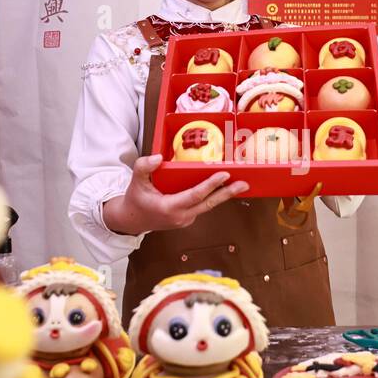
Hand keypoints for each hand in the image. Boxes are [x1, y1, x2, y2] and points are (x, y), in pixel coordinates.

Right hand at [102, 154, 248, 235]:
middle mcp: (180, 216)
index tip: (224, 174)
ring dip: (224, 195)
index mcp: (169, 208)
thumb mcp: (135, 181)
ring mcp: (185, 220)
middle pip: (209, 204)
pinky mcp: (187, 219)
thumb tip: (159, 157)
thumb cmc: (136, 199)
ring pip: (208, 206)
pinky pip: (203, 207)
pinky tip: (224, 188)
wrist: (132, 220)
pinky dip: (214, 197)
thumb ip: (144, 166)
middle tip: (244, 183)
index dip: (211, 185)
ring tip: (240, 184)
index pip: (195, 195)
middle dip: (227, 193)